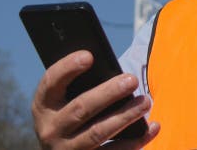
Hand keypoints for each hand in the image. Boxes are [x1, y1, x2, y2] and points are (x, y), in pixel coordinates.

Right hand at [32, 50, 159, 148]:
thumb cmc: (73, 114)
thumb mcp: (67, 99)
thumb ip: (82, 84)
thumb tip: (114, 69)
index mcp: (44, 105)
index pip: (51, 82)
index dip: (68, 68)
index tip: (90, 56)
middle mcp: (50, 130)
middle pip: (81, 108)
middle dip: (108, 93)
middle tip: (132, 80)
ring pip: (98, 133)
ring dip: (125, 116)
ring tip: (146, 101)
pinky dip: (136, 141)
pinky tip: (153, 127)